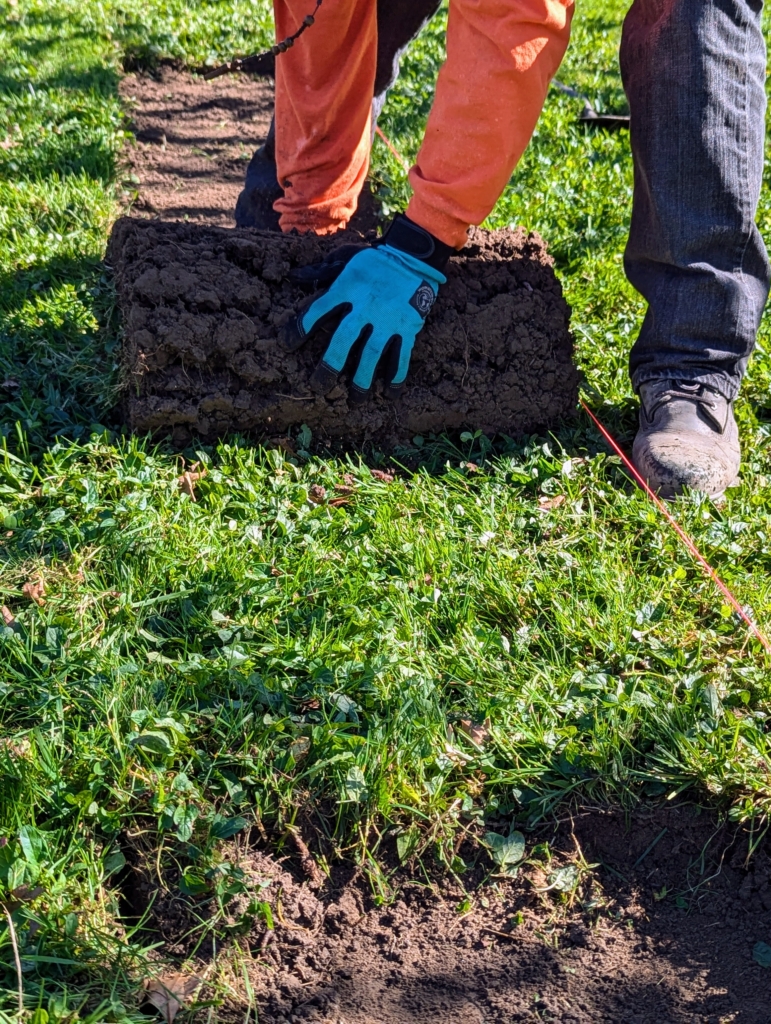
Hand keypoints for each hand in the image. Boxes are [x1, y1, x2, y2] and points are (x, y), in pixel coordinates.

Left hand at [280, 217, 448, 400]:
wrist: (414, 255)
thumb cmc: (375, 260)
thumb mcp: (345, 258)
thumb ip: (321, 272)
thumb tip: (294, 277)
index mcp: (346, 289)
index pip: (317, 311)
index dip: (300, 328)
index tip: (287, 345)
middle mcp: (365, 307)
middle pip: (343, 340)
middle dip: (330, 366)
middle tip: (318, 387)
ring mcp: (387, 320)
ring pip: (372, 354)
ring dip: (362, 380)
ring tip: (355, 401)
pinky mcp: (407, 328)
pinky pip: (401, 356)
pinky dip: (396, 376)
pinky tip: (390, 394)